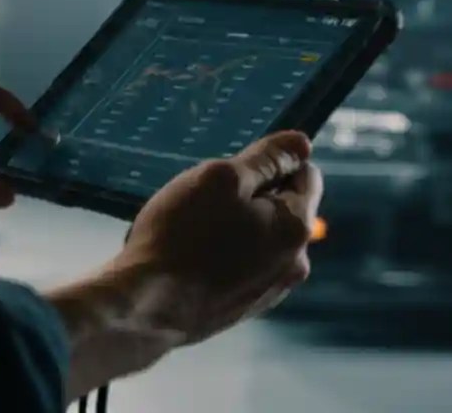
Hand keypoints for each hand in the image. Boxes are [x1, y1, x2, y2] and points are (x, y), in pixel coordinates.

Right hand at [46, 131, 321, 398]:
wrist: (145, 308)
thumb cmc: (181, 236)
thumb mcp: (223, 178)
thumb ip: (268, 158)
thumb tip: (302, 144)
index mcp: (297, 228)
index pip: (306, 175)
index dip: (272, 162)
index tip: (234, 168)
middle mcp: (293, 262)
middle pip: (282, 207)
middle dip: (250, 195)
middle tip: (206, 200)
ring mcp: (269, 289)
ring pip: (259, 236)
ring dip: (233, 225)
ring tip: (191, 231)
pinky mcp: (243, 307)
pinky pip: (241, 265)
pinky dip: (221, 254)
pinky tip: (187, 257)